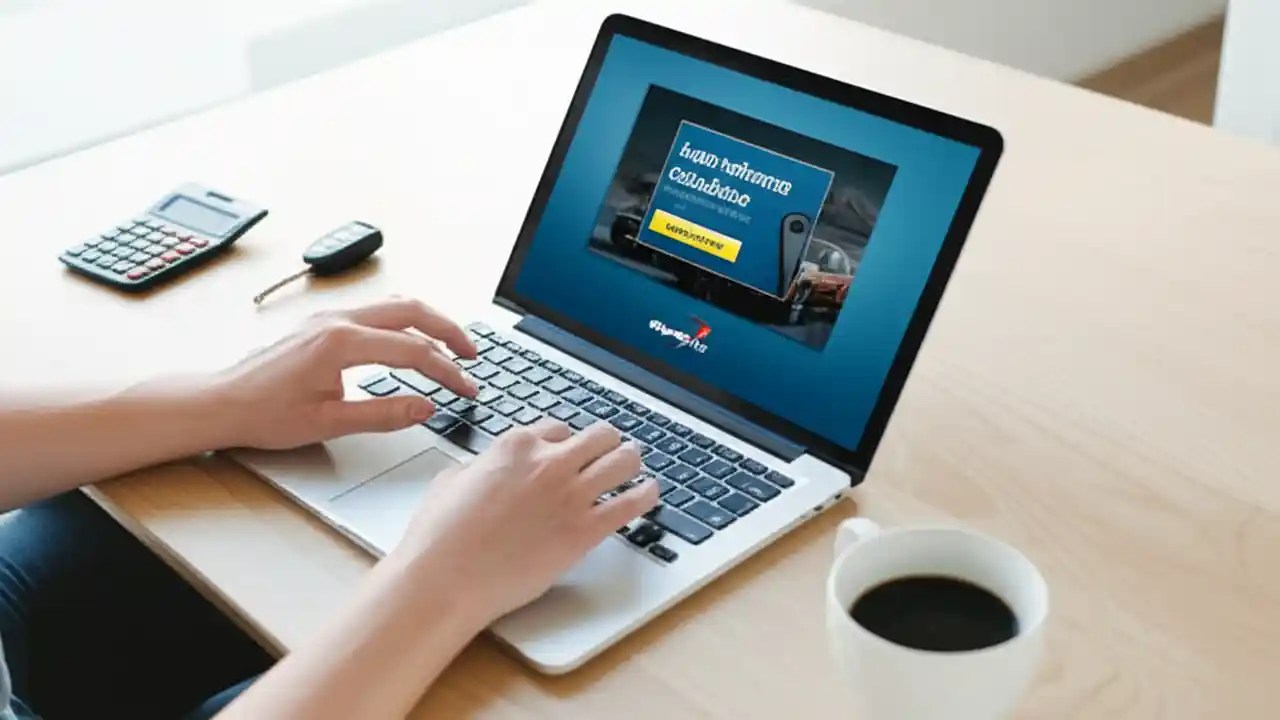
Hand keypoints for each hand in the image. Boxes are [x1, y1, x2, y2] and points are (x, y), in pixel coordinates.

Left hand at [211, 297, 477, 449]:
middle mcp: (337, 321)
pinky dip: (405, 322)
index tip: (466, 389)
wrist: (222, 402)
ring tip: (451, 345)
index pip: (413, 351)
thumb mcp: (329, 423)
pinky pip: (376, 311)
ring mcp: (330, 318)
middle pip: (411, 311)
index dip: (447, 372)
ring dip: (428, 321)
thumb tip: (426, 408)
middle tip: (472, 356)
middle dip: (448, 331)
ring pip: (394, 305)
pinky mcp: (324, 324)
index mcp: (341, 343)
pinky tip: (412, 339)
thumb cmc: (264, 414)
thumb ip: (383, 415)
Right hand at [390, 420, 659, 624]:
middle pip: (600, 436)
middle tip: (612, 453)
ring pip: (623, 460)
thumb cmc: (440, 537)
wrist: (446, 578)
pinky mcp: (584, 531)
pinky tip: (649, 494)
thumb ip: (477, 468)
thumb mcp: (450, 481)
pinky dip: (646, 495)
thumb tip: (482, 469)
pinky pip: (631, 504)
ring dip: (631, 462)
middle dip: (607, 444)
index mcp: (515, 445)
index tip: (572, 453)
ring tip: (635, 468)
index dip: (567, 443)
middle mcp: (548, 463)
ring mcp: (570, 495)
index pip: (559, 430)